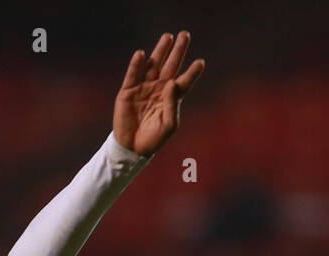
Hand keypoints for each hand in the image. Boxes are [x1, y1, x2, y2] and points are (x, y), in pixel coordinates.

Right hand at [113, 31, 204, 156]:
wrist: (132, 148)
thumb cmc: (154, 139)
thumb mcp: (169, 125)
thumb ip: (173, 104)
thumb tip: (171, 83)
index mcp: (171, 98)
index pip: (184, 81)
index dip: (192, 72)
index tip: (200, 62)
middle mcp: (159, 89)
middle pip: (171, 66)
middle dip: (178, 51)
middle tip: (185, 35)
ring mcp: (143, 88)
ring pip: (153, 65)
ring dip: (160, 51)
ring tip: (167, 37)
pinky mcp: (128, 91)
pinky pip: (133, 75)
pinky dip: (136, 64)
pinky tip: (141, 54)